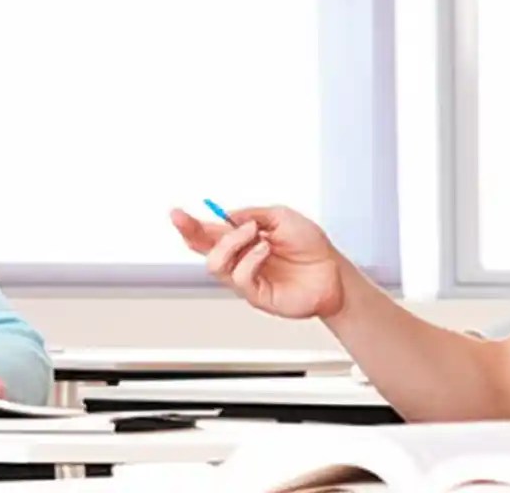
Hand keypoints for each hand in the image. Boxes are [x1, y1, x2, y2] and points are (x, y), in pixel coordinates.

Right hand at [170, 205, 345, 318]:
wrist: (332, 270)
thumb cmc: (310, 245)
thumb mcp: (281, 216)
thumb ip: (253, 214)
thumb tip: (228, 215)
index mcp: (243, 240)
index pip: (209, 234)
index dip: (190, 225)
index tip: (176, 214)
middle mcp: (240, 259)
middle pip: (203, 250)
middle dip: (191, 233)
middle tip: (187, 220)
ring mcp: (247, 278)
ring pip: (216, 265)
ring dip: (231, 243)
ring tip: (254, 234)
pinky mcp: (257, 295)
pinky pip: (240, 277)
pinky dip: (250, 258)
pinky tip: (265, 250)